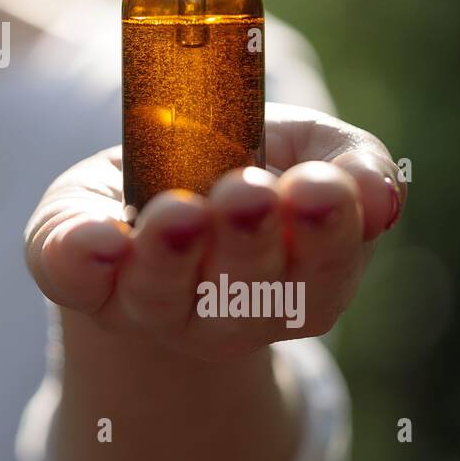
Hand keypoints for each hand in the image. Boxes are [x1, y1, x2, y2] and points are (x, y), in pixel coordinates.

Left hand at [24, 102, 405, 360]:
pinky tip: (97, 239)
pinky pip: (77, 280)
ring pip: (163, 294)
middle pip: (245, 292)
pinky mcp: (83, 282)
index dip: (325, 233)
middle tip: (246, 191)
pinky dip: (83, 259)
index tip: (315, 188)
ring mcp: (151, 305)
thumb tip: (382, 192)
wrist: (145, 197)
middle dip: (247, 239)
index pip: (323, 272)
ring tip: (179, 211)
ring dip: (171, 253)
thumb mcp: (306, 149)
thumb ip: (351, 161)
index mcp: (297, 280)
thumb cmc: (237, 166)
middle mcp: (227, 311)